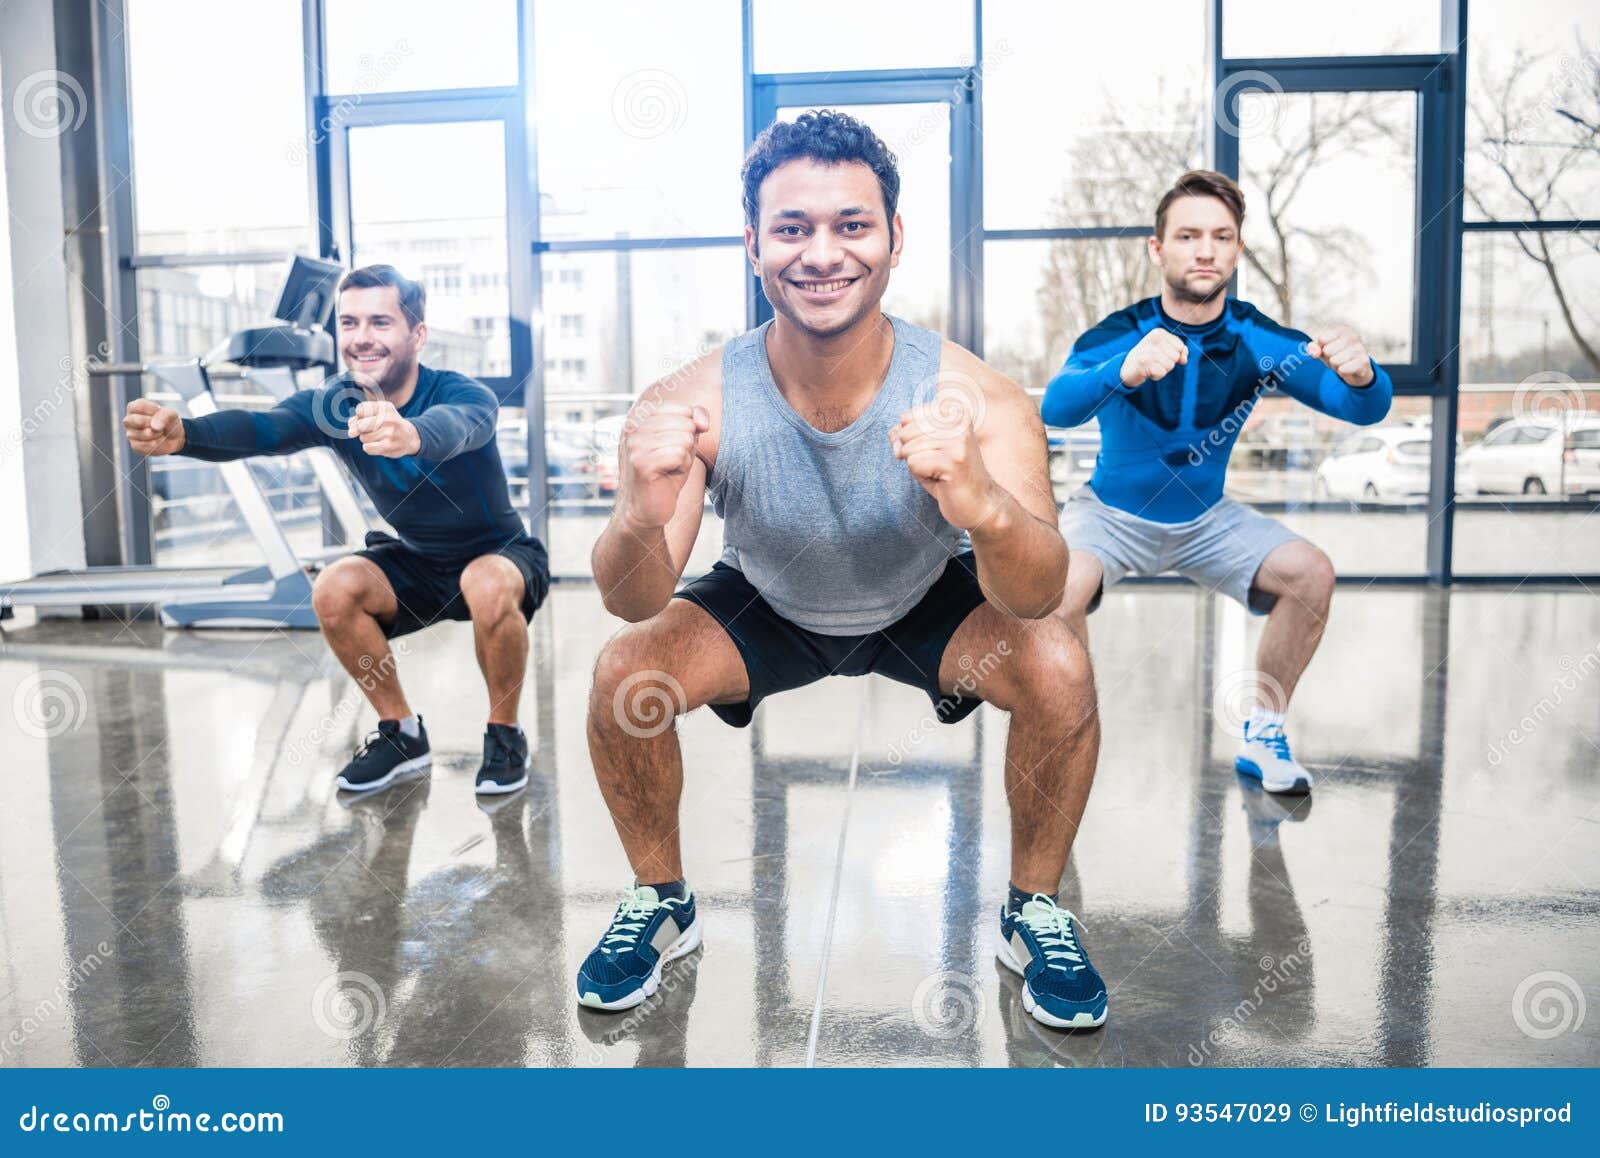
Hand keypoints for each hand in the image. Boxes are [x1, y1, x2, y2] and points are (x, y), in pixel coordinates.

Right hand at [123, 398, 185, 455]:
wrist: (174, 438)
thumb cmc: (169, 422)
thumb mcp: (171, 414)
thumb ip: (164, 415)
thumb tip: (154, 427)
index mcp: (135, 407)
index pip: (138, 406)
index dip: (153, 411)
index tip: (160, 414)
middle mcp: (129, 420)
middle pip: (137, 420)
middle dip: (153, 424)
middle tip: (160, 425)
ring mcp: (130, 433)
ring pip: (140, 435)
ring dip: (156, 435)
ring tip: (160, 433)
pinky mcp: (135, 445)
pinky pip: (142, 446)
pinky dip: (154, 444)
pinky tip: (157, 441)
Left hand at [347, 399, 420, 456]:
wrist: (410, 437)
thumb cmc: (389, 424)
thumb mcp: (378, 414)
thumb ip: (359, 418)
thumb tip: (350, 432)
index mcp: (385, 407)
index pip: (360, 409)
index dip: (358, 416)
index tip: (365, 418)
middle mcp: (388, 418)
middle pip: (360, 425)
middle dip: (361, 429)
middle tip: (370, 430)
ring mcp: (389, 433)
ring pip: (363, 438)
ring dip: (366, 439)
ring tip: (377, 437)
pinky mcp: (388, 446)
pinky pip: (367, 448)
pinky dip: (369, 448)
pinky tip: (377, 445)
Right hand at [618, 402, 709, 528]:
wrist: (647, 509)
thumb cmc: (667, 475)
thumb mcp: (685, 443)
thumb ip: (694, 422)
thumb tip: (702, 420)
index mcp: (642, 420)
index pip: (683, 409)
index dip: (690, 431)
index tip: (674, 449)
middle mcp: (635, 429)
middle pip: (686, 424)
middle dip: (687, 447)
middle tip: (671, 463)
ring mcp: (636, 445)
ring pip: (684, 440)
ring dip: (684, 459)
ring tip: (668, 470)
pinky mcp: (641, 463)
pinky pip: (678, 454)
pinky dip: (681, 468)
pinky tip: (667, 477)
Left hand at [889, 403, 998, 531]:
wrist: (981, 503)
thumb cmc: (951, 477)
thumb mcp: (926, 449)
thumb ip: (907, 435)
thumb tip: (893, 433)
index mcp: (954, 412)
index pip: (907, 417)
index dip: (908, 439)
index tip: (931, 452)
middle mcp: (958, 421)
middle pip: (905, 433)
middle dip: (912, 454)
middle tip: (936, 466)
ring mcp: (957, 440)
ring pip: (908, 449)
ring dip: (919, 467)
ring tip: (941, 472)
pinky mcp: (953, 460)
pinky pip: (913, 464)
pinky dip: (922, 476)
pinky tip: (942, 480)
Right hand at [1119, 328, 1187, 387]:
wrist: (1126, 369)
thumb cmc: (1149, 359)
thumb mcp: (1165, 351)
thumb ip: (1180, 352)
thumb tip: (1184, 359)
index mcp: (1158, 333)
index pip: (1180, 346)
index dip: (1174, 355)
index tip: (1160, 355)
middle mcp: (1152, 339)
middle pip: (1176, 356)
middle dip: (1168, 363)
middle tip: (1154, 362)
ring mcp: (1147, 351)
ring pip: (1170, 365)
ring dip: (1162, 370)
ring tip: (1150, 366)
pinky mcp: (1143, 363)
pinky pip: (1162, 373)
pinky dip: (1156, 376)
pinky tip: (1147, 372)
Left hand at [1307, 325, 1374, 385]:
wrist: (1356, 369)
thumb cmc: (1337, 355)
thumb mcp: (1322, 350)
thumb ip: (1313, 348)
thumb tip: (1315, 352)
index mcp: (1343, 330)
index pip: (1322, 339)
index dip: (1322, 348)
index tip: (1330, 349)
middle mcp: (1354, 336)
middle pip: (1327, 351)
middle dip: (1329, 358)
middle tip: (1337, 358)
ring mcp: (1360, 348)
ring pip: (1334, 361)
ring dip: (1335, 366)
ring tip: (1343, 363)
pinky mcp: (1363, 361)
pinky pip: (1343, 370)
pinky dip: (1342, 372)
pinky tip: (1349, 369)